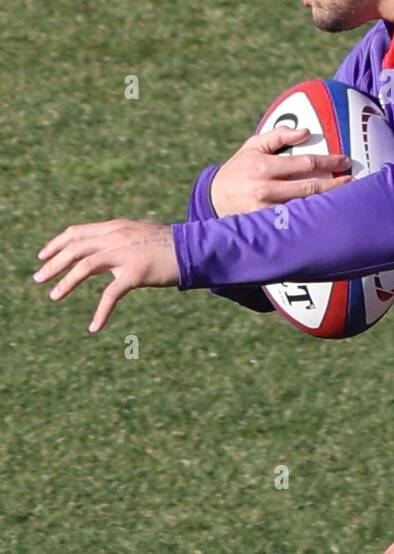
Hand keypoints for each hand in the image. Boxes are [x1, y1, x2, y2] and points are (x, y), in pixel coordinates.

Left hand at [33, 219, 178, 332]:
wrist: (196, 249)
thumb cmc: (170, 245)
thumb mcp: (140, 235)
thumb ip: (121, 240)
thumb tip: (104, 254)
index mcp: (116, 227)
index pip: (77, 232)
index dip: (57, 243)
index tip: (43, 255)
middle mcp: (118, 236)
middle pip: (76, 247)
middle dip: (53, 263)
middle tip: (38, 278)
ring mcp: (127, 253)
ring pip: (85, 266)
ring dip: (66, 282)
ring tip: (54, 296)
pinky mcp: (137, 272)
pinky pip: (111, 294)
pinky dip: (101, 312)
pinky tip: (94, 327)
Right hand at [210, 125, 351, 215]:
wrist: (213, 198)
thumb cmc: (239, 167)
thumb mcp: (253, 145)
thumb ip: (279, 135)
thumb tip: (306, 131)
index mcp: (264, 167)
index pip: (304, 163)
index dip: (328, 161)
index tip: (344, 160)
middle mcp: (265, 189)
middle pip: (309, 187)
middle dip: (335, 184)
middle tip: (353, 181)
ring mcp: (265, 210)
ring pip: (304, 207)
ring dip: (327, 203)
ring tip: (348, 199)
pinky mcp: (264, 225)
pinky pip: (293, 222)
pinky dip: (311, 218)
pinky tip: (327, 215)